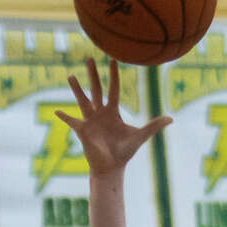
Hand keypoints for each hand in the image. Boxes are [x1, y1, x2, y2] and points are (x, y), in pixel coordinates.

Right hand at [55, 58, 170, 175]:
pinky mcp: (83, 130)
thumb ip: (154, 126)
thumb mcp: (140, 136)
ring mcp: (90, 120)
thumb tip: (172, 119)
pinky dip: (64, 117)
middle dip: (93, 75)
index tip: (113, 60)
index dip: (114, 75)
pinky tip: (55, 111)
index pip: (114, 89)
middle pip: (96, 89)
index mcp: (113, 112)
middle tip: (89, 59)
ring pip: (83, 100)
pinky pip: (71, 122)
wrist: (112, 167)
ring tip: (70, 76)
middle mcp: (100, 113)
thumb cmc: (125, 152)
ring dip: (77, 89)